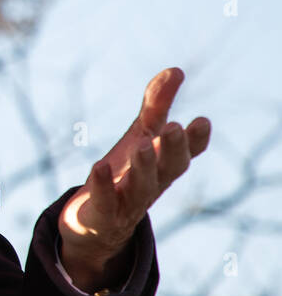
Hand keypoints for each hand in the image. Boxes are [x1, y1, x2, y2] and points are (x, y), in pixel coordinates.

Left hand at [58, 67, 210, 290]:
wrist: (94, 225)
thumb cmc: (125, 174)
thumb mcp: (140, 135)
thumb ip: (155, 106)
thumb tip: (176, 70)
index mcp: (164, 166)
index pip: (186, 153)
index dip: (196, 139)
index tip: (201, 120)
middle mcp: (152, 184)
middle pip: (168, 169)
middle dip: (172, 149)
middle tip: (174, 127)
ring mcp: (128, 202)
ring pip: (141, 187)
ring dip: (143, 166)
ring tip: (142, 145)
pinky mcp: (102, 215)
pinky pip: (105, 202)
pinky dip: (103, 185)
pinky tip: (99, 167)